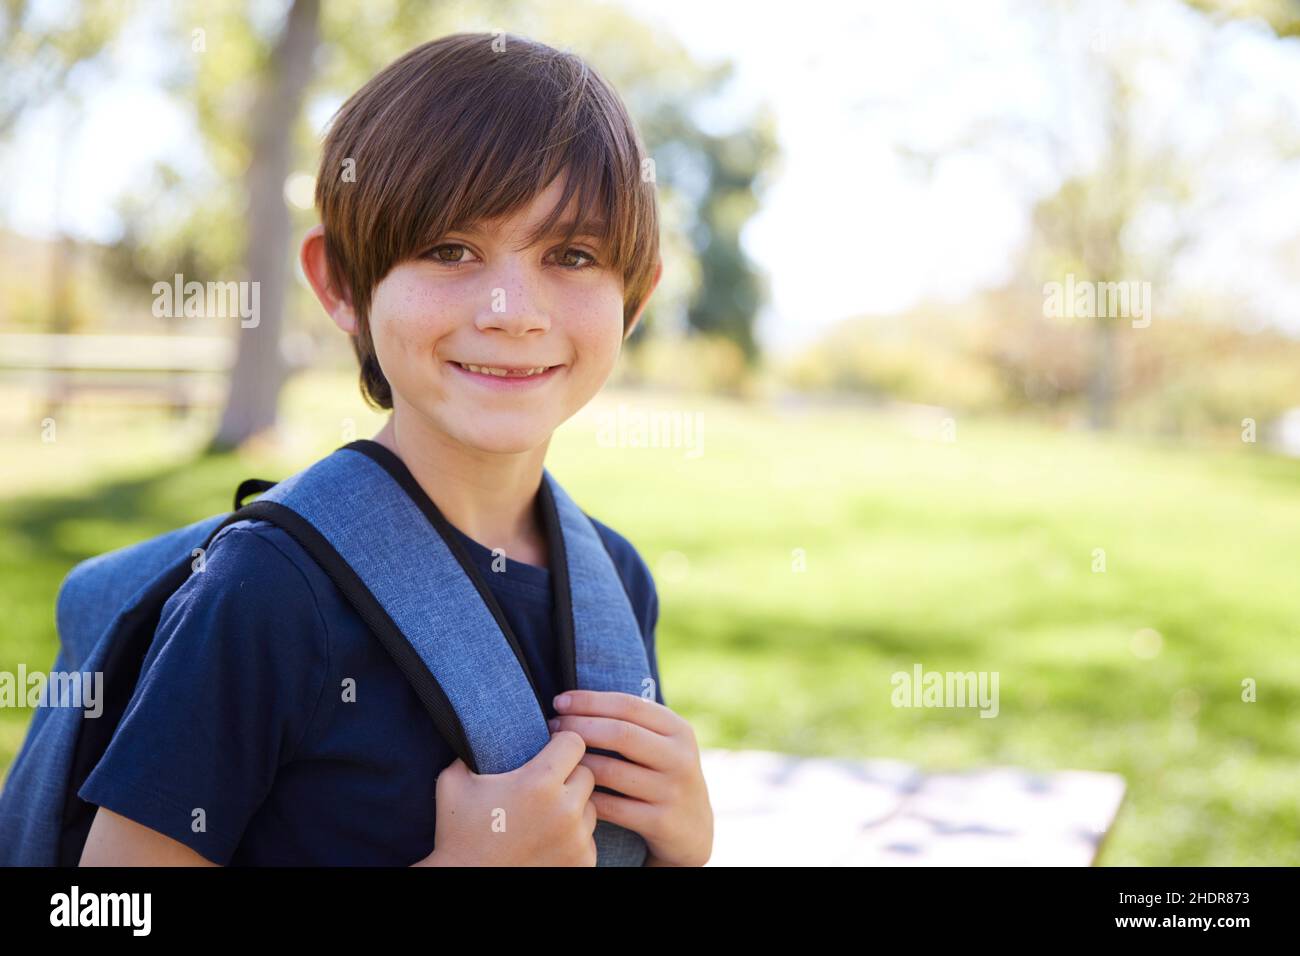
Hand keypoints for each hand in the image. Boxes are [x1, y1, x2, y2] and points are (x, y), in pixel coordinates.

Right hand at [427, 730, 598, 865]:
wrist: (464, 881)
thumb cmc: (457, 832)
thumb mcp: (454, 780)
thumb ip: (472, 748)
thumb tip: (479, 723)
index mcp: (538, 782)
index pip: (575, 742)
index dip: (561, 742)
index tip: (550, 749)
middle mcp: (565, 809)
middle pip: (587, 773)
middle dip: (569, 775)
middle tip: (546, 785)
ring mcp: (576, 840)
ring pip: (590, 807)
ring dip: (574, 806)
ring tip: (544, 815)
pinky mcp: (582, 863)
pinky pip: (589, 838)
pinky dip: (574, 837)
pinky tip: (548, 839)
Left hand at [549, 690, 711, 866]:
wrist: (692, 829)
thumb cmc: (660, 775)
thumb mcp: (660, 744)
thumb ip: (631, 722)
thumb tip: (573, 700)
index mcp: (678, 730)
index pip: (629, 705)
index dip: (590, 700)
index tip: (558, 701)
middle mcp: (680, 758)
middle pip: (620, 734)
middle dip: (579, 727)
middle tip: (552, 728)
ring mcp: (673, 791)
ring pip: (612, 772)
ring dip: (577, 763)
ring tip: (555, 758)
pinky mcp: (661, 822)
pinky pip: (611, 807)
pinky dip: (585, 797)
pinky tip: (568, 790)